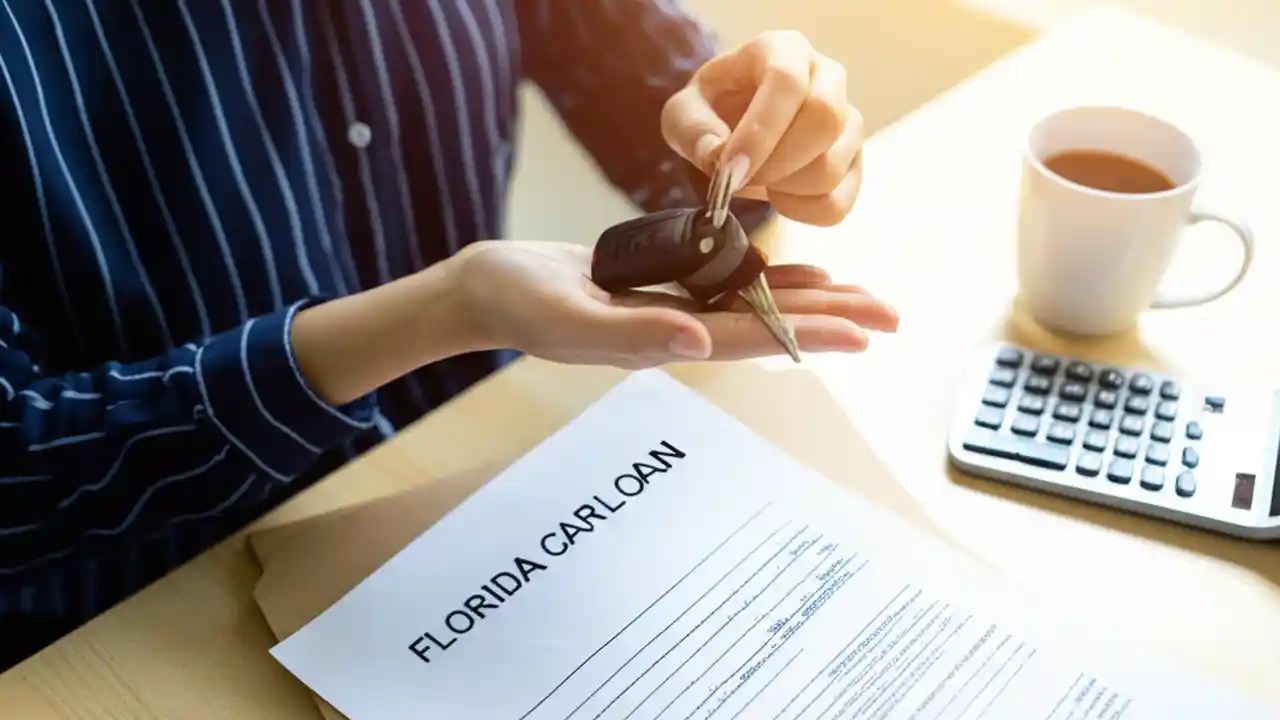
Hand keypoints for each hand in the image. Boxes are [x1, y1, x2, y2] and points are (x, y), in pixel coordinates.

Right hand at [455, 240, 896, 368]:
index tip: (861, 334)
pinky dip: (768, 279)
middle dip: (831, 319)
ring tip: (864, 297)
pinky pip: (727, 283)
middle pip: (769, 325)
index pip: (750, 340)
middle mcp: (678, 331)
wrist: (491, 289)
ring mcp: (673, 309)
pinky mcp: (663, 287)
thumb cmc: (520, 304)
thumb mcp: (569, 319)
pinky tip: (800, 275)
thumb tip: (700, 343)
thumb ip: (633, 336)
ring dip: (811, 301)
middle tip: (891, 316)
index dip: (807, 335)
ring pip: (756, 304)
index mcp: (662, 342)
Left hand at [661, 31, 862, 226]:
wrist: (735, 125)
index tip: (732, 168)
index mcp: (783, 51)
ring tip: (757, 180)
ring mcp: (848, 122)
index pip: (787, 82)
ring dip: (784, 189)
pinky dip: (800, 211)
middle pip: (825, 120)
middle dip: (776, 164)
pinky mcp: (853, 163)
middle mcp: (827, 78)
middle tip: (740, 178)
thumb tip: (719, 157)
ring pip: (831, 166)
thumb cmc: (713, 108)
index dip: (761, 131)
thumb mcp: (685, 112)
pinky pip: (837, 202)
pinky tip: (778, 196)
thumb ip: (693, 129)